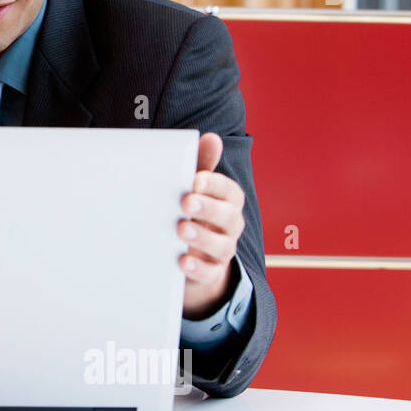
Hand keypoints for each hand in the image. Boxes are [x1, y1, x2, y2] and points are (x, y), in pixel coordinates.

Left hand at [179, 132, 244, 318]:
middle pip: (228, 217)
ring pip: (222, 246)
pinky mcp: (210, 273)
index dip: (214, 185)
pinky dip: (197, 268)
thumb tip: (211, 138)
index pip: (229, 191)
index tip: (195, 180)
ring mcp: (222, 251)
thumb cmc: (193, 213)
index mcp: (227, 202)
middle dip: (208, 208)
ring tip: (181, 230)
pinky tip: (182, 261)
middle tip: (186, 202)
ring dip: (202, 237)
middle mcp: (230, 226)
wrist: (189, 256)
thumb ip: (201, 166)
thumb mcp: (194, 190)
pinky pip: (209, 273)